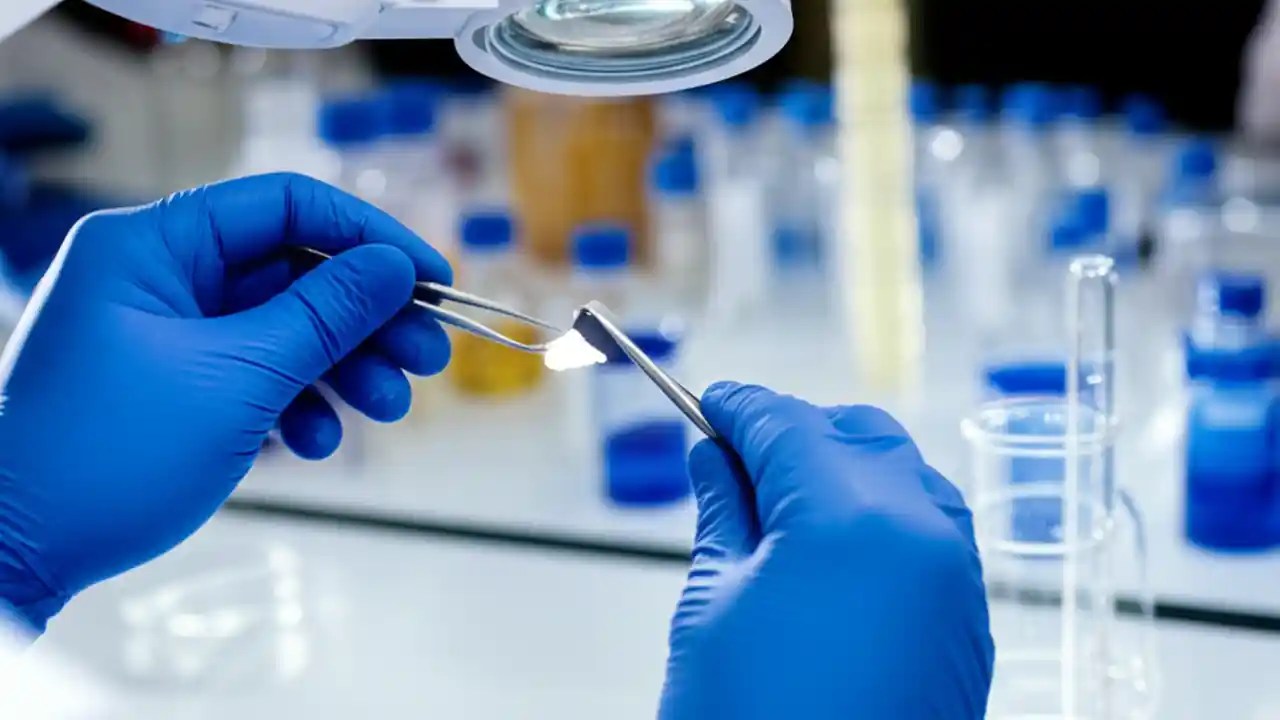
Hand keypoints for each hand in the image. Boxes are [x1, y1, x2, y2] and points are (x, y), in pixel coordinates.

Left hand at [0, 173, 451, 629]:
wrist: (15, 553)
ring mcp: (166, 332)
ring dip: (344, 366)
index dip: (368, 236)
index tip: (431, 277)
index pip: (283, 205)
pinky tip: (317, 441)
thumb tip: (397, 266)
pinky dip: (297, 403)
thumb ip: (324, 315)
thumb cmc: (107, 453)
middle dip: (366, 317)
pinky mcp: (175, 385)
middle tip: (428, 355)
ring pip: (284, 328)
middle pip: (293, 272)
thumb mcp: (236, 377)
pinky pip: (256, 374)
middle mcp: (159, 276)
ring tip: (389, 407)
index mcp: (152, 244)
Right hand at [660, 383, 993, 718]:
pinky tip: (831, 548)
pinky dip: (882, 518)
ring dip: (843, 470)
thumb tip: (714, 458)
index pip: (787, 425)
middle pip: (855, 437)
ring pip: (904, 478)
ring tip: (780, 505)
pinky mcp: (965, 626)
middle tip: (732, 458)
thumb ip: (724, 513)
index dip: (738, 409)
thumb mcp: (713, 608)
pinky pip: (931, 534)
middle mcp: (923, 538)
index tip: (709, 406)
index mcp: (851, 522)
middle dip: (792, 434)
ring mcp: (957, 583)